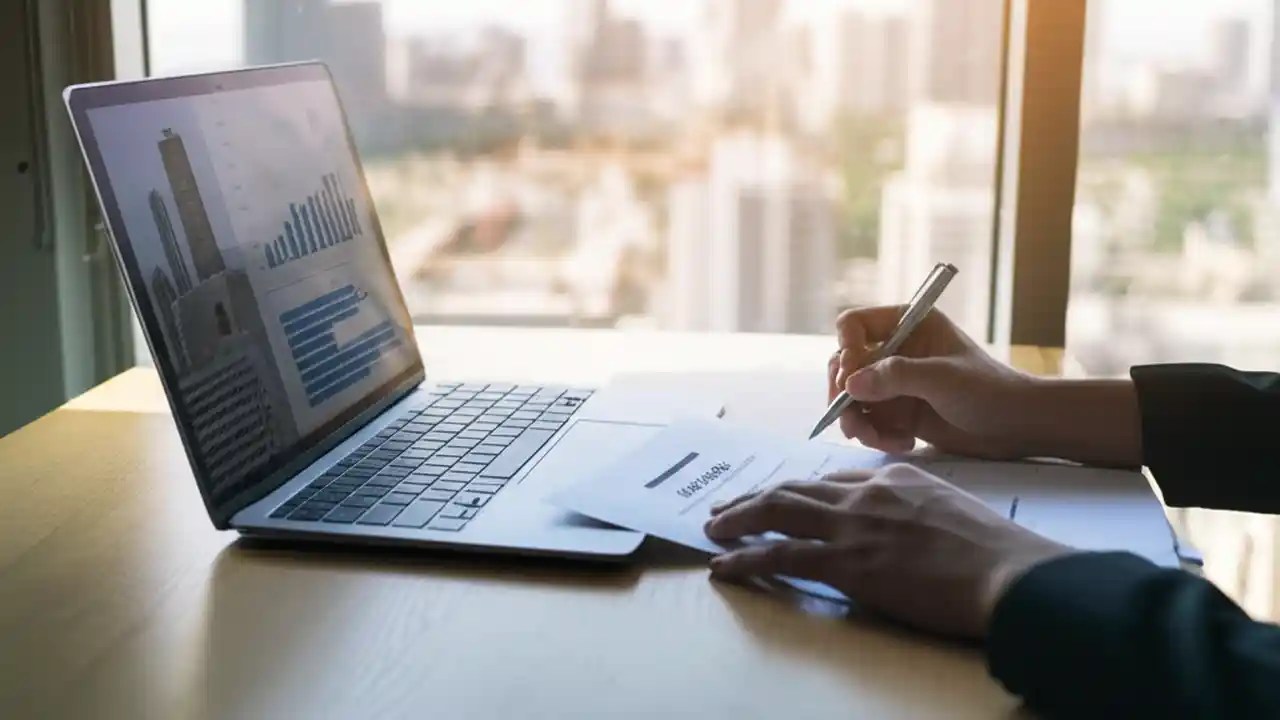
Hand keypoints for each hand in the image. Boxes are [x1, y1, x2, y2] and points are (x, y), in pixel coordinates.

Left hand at [704, 464, 1070, 638]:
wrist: (1010, 574)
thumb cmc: (996, 553)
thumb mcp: (951, 511)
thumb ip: (916, 510)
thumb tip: (899, 527)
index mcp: (894, 477)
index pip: (831, 479)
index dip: (798, 489)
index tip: (779, 498)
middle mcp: (865, 494)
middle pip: (794, 488)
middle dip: (755, 497)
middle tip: (727, 508)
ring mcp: (853, 526)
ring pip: (777, 511)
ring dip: (738, 519)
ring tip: (713, 529)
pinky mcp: (845, 563)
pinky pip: (779, 554)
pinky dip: (745, 558)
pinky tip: (725, 565)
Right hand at [830, 306, 1038, 458]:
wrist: (1016, 427)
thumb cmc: (988, 390)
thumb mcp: (943, 378)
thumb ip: (896, 376)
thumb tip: (850, 385)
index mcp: (908, 324)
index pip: (854, 325)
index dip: (846, 349)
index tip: (851, 378)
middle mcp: (895, 350)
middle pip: (844, 365)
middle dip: (844, 394)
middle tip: (852, 419)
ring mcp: (894, 383)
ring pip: (851, 397)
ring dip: (857, 420)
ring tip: (878, 438)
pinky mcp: (897, 412)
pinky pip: (867, 421)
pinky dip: (876, 434)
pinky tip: (903, 442)